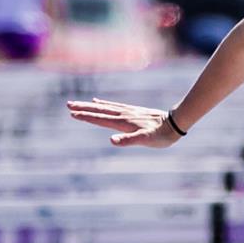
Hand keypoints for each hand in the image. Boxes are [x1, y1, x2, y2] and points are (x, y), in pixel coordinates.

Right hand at [66, 99, 183, 148]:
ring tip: (78, 103)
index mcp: (123, 122)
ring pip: (105, 107)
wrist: (175, 123)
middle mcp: (123, 115)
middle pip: (99, 111)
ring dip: (90, 106)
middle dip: (83, 109)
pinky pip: (114, 106)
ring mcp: (128, 112)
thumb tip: (112, 140)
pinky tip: (98, 101)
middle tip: (68, 105)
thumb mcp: (145, 140)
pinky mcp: (133, 111)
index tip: (72, 114)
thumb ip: (128, 141)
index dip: (86, 117)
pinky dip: (104, 104)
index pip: (100, 119)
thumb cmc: (160, 135)